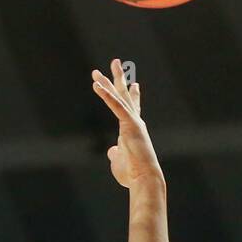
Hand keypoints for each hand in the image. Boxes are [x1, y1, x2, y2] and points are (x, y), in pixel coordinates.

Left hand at [92, 59, 163, 189]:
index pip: (132, 109)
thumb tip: (111, 151)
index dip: (133, 96)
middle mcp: (135, 123)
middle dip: (118, 79)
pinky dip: (106, 96)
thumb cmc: (133, 174)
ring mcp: (133, 122)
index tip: (134, 84)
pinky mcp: (129, 125)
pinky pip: (115, 106)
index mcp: (133, 131)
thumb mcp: (119, 161)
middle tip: (114, 63)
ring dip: (108, 82)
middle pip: (124, 96)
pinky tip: (97, 86)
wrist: (144, 178)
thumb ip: (115, 154)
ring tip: (97, 71)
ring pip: (118, 97)